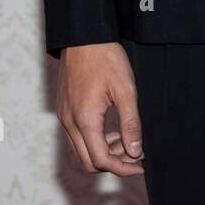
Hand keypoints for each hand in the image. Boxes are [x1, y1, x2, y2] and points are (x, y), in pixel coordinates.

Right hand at [57, 42, 144, 176]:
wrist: (83, 35)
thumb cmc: (105, 58)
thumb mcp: (125, 90)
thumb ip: (131, 123)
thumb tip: (136, 151)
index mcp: (85, 120)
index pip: (101, 160)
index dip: (123, 168)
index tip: (141, 165)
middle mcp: (69, 122)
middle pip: (88, 162)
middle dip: (113, 163)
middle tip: (135, 155)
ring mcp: (64, 116)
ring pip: (81, 150)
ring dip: (103, 152)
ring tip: (125, 140)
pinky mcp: (64, 109)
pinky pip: (77, 136)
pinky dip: (94, 141)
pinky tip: (111, 129)